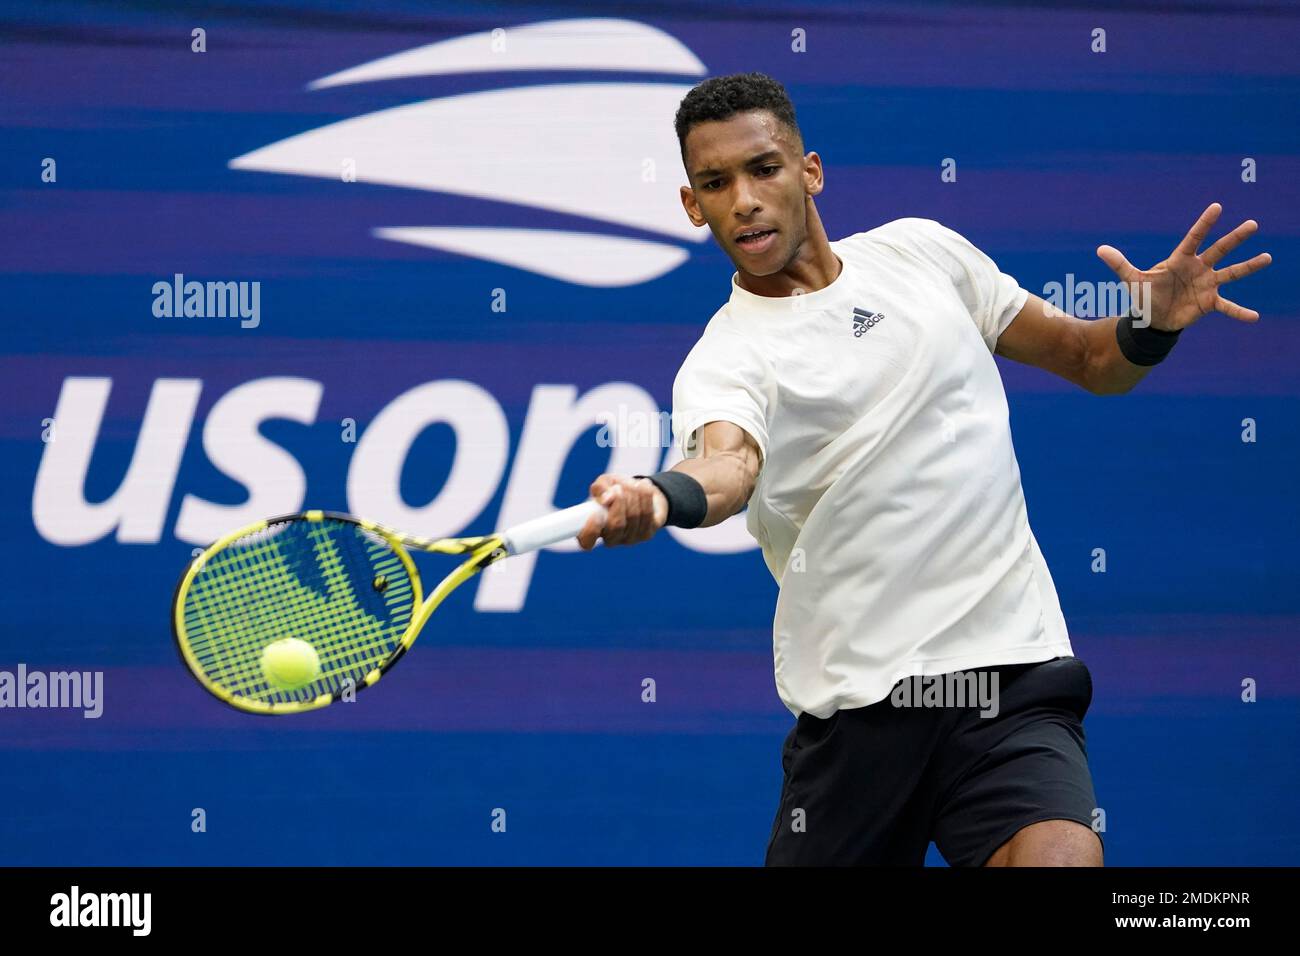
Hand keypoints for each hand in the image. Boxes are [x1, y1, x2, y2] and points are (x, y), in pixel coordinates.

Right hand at [576, 474, 668, 549]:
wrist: (639, 490)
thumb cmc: (615, 488)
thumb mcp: (604, 483)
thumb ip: (600, 488)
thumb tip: (606, 498)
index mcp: (594, 530)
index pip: (587, 541)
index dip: (591, 530)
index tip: (595, 513)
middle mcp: (611, 539)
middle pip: (616, 526)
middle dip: (619, 502)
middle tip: (617, 488)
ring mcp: (630, 539)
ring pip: (634, 516)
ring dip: (633, 494)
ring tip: (631, 483)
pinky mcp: (647, 534)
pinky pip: (647, 513)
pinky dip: (645, 495)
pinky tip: (643, 485)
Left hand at [1097, 202, 1271, 330]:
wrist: (1153, 318)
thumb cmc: (1145, 295)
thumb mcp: (1132, 280)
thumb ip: (1119, 264)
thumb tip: (1099, 249)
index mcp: (1180, 259)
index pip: (1194, 238)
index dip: (1204, 223)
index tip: (1217, 207)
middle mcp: (1198, 268)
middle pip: (1219, 249)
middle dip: (1235, 237)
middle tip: (1252, 224)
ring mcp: (1207, 284)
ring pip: (1231, 272)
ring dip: (1249, 266)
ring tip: (1267, 257)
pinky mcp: (1209, 303)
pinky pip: (1228, 307)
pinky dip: (1240, 312)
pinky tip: (1254, 317)